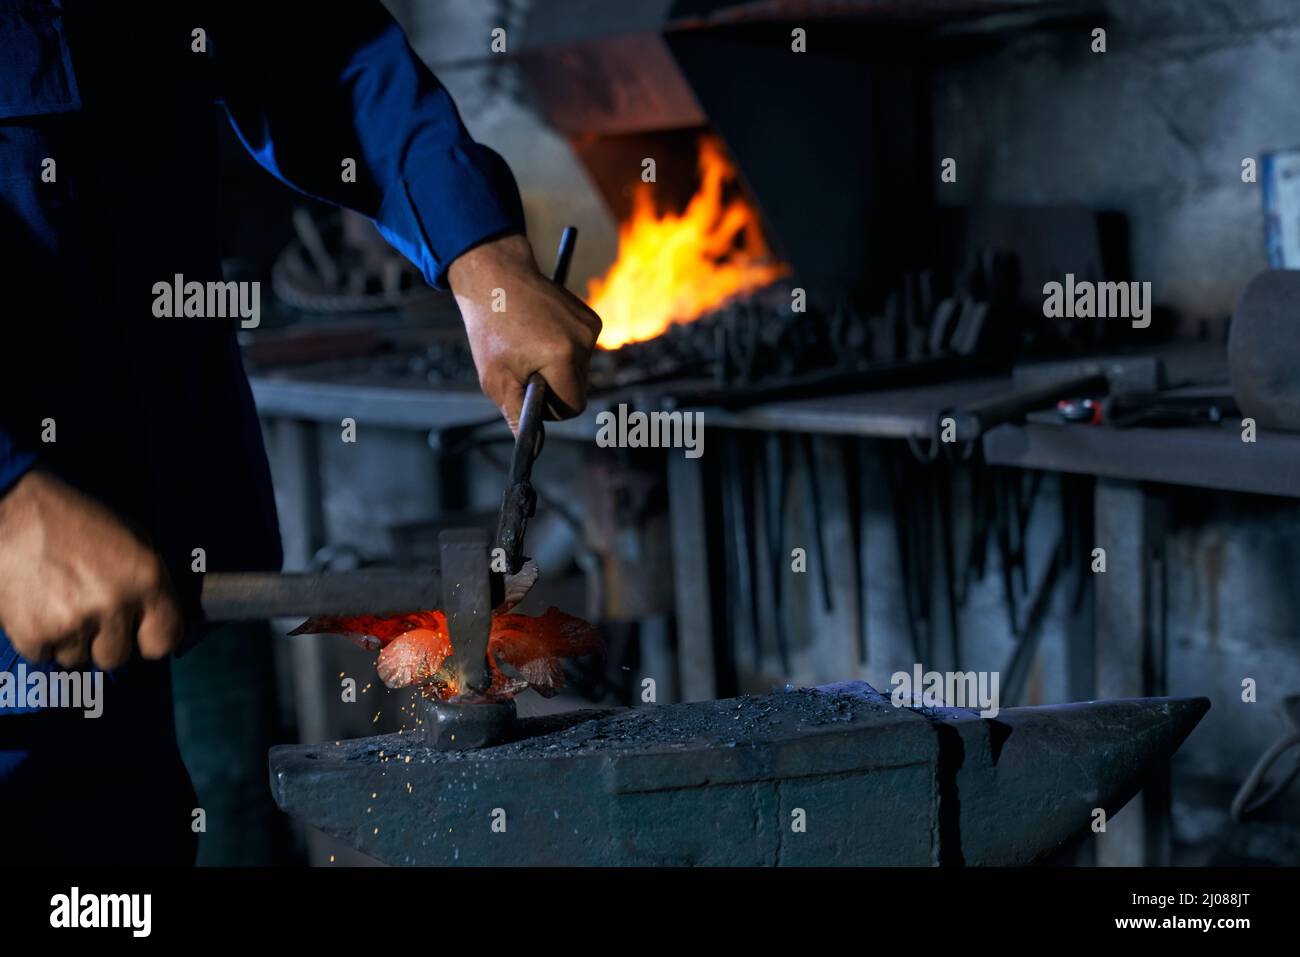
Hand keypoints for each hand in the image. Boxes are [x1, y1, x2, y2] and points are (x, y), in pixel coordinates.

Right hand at [0, 471, 181, 668]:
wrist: (12, 513)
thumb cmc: (74, 521)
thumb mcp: (132, 538)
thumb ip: (150, 581)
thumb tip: (163, 614)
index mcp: (147, 579)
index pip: (165, 641)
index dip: (151, 637)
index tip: (141, 632)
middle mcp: (114, 604)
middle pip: (117, 657)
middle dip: (105, 640)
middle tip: (91, 612)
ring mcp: (73, 623)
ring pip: (79, 658)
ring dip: (72, 639)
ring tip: (59, 601)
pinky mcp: (33, 635)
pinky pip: (45, 655)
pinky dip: (41, 638)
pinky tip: (37, 605)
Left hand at [449, 233, 601, 432]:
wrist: (497, 277)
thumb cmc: (491, 329)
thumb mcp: (496, 379)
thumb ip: (518, 414)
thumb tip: (532, 449)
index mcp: (562, 357)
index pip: (573, 407)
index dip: (552, 408)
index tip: (531, 393)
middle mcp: (583, 341)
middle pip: (580, 391)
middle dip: (556, 389)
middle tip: (526, 369)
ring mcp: (590, 327)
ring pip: (581, 372)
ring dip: (559, 369)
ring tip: (531, 347)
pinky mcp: (591, 318)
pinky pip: (583, 352)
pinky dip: (565, 351)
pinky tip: (543, 334)